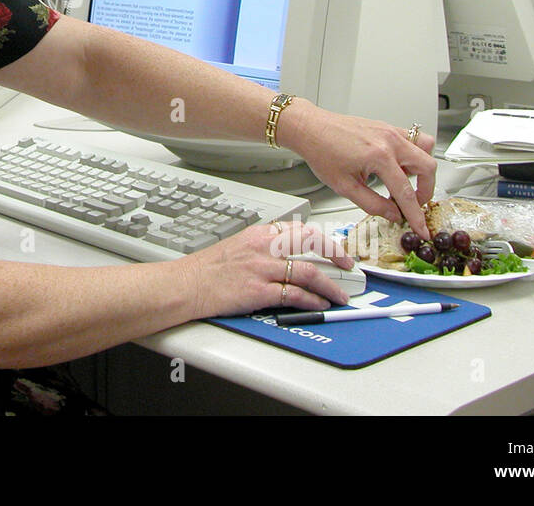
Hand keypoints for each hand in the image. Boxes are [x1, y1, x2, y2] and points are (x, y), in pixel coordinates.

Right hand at [185, 220, 353, 318]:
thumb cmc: (207, 268)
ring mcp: (261, 269)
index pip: (299, 229)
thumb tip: (288, 254)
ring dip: (329, 285)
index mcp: (259, 234)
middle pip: (310, 243)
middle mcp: (263, 247)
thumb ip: (264, 246)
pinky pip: (295, 295)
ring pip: (308, 271)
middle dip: (335, 254)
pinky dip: (312, 300)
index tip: (333, 249)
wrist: (187, 284)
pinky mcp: (258, 291)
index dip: (322, 239)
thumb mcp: (238, 244)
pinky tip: (319, 304)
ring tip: (339, 294)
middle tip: (347, 265)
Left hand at [280, 100, 436, 237]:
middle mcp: (390, 141)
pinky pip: (413, 139)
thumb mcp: (344, 187)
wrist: (311, 129)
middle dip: (426, 190)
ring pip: (425, 148)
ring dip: (422, 169)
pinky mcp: (387, 127)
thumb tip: (392, 214)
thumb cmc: (321, 151)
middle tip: (413, 203)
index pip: (406, 192)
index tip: (420, 227)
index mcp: (379, 156)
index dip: (416, 214)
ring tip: (405, 181)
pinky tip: (396, 166)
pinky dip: (413, 155)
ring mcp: (390, 131)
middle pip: (428, 167)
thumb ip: (372, 204)